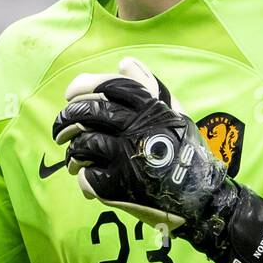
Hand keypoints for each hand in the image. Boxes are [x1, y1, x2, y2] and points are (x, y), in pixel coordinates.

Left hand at [53, 56, 230, 238]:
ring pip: (82, 145)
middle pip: (87, 112)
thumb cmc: (185, 152)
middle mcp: (134, 128)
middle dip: (66, 118)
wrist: (202, 199)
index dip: (82, 85)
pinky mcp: (117, 186)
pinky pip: (87, 176)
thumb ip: (149, 87)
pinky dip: (84, 179)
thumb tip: (123, 63)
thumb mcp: (175, 113)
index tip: (70, 94)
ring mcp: (124, 157)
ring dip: (73, 152)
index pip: (107, 85)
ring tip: (75, 159)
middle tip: (60, 129)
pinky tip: (89, 181)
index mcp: (148, 108)